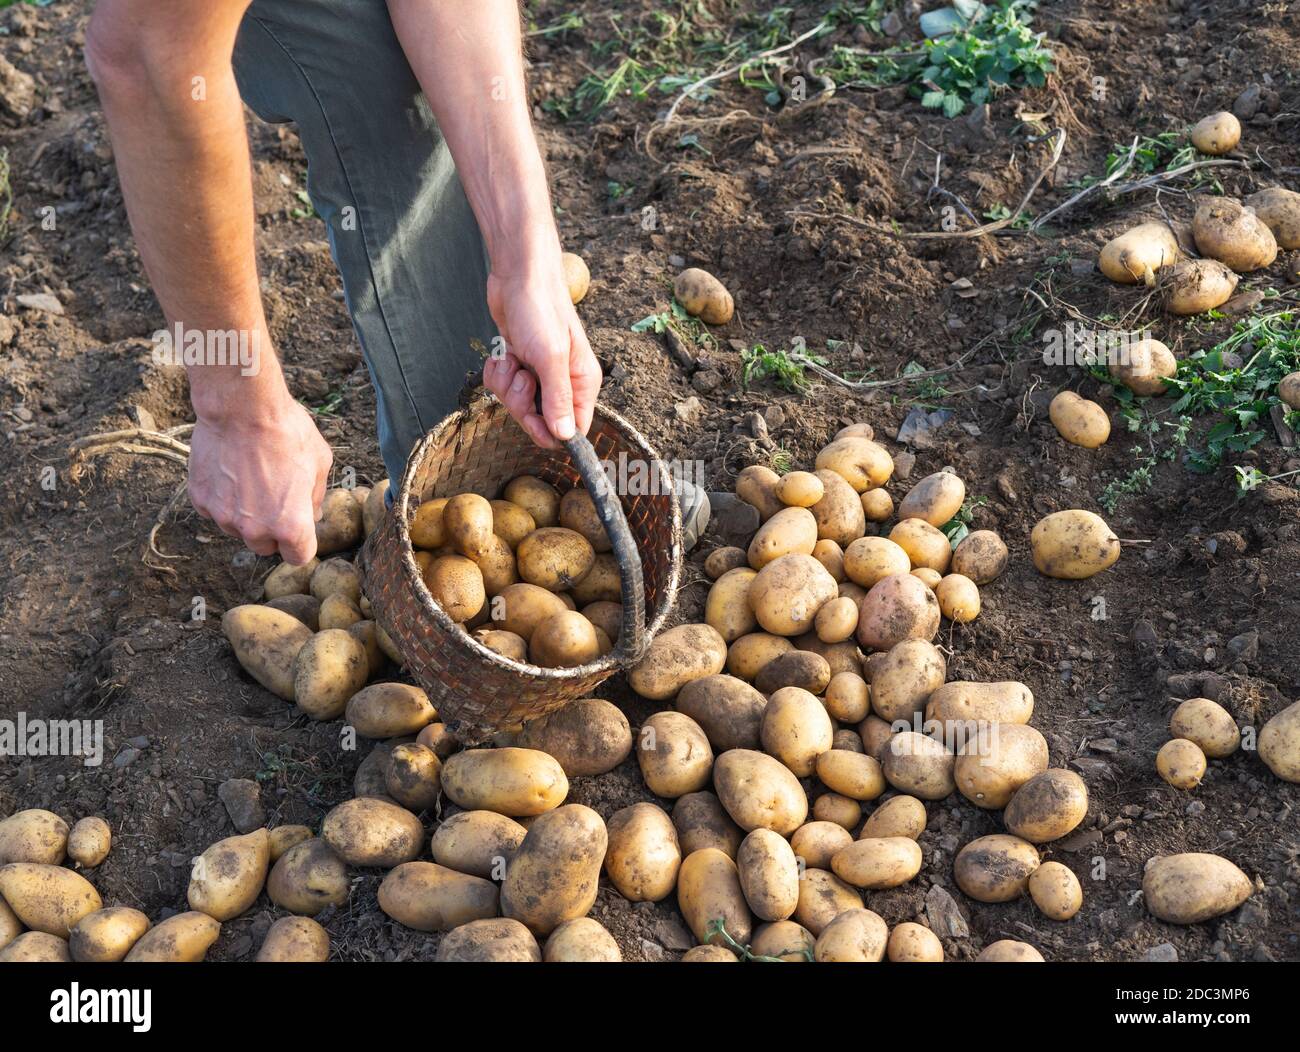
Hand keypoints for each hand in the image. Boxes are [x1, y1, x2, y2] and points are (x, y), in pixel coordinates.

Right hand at [188, 395, 332, 564]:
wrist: (241, 408)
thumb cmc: (287, 432)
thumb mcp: (319, 463)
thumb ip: (315, 498)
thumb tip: (312, 515)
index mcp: (290, 526)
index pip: (298, 557)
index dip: (301, 543)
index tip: (299, 528)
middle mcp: (255, 530)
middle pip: (265, 547)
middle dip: (272, 530)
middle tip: (274, 497)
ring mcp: (224, 517)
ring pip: (237, 529)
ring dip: (245, 514)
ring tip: (251, 477)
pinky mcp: (201, 501)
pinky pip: (215, 510)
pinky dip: (223, 498)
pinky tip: (231, 471)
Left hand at [482, 263, 600, 447]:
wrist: (518, 275)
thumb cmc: (541, 309)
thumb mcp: (550, 357)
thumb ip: (557, 399)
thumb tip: (565, 436)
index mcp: (582, 383)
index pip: (573, 428)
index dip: (552, 431)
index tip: (534, 418)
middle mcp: (563, 382)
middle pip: (541, 421)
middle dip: (522, 405)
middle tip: (521, 379)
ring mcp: (539, 374)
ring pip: (518, 404)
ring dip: (507, 385)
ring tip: (513, 359)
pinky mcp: (519, 364)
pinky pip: (503, 386)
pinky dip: (498, 372)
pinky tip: (504, 353)